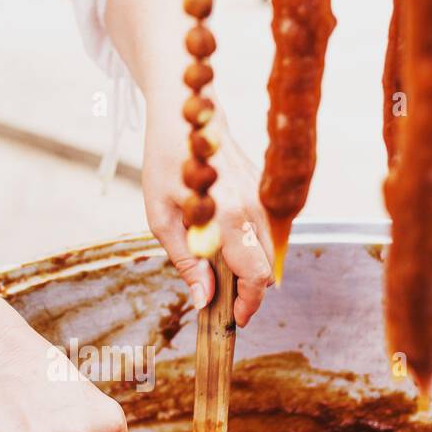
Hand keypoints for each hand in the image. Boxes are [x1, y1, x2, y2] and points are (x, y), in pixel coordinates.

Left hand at [142, 106, 273, 325]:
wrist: (187, 113)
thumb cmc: (168, 163)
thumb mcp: (161, 217)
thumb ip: (186, 260)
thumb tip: (204, 299)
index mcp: (228, 215)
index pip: (256, 274)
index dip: (249, 303)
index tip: (235, 318)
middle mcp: (254, 206)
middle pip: (268, 268)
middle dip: (250, 291)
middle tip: (223, 302)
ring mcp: (263, 197)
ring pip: (270, 250)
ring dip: (251, 270)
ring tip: (220, 276)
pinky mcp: (263, 191)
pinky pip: (265, 231)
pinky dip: (251, 248)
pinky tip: (225, 247)